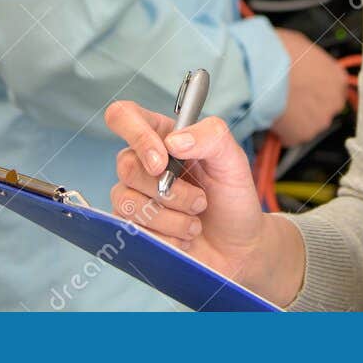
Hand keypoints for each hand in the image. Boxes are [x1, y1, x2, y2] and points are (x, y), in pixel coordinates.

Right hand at [103, 101, 302, 302]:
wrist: (238, 246)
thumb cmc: (233, 197)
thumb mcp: (233, 159)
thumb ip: (209, 136)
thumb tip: (173, 141)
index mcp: (162, 136)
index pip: (124, 116)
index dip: (136, 135)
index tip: (162, 161)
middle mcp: (142, 163)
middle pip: (126, 166)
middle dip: (170, 191)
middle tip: (200, 201)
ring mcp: (134, 197)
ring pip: (127, 202)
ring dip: (171, 218)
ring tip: (195, 223)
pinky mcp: (133, 228)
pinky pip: (132, 231)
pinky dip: (166, 238)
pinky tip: (183, 239)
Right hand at [270, 27, 348, 145]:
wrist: (258, 72)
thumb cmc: (277, 54)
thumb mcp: (301, 45)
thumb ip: (310, 61)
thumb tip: (304, 62)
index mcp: (337, 78)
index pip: (336, 88)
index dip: (318, 88)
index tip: (307, 87)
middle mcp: (333, 101)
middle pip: (325, 107)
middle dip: (309, 105)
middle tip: (291, 96)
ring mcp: (319, 121)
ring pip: (309, 123)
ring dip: (297, 118)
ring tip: (279, 105)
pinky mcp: (301, 136)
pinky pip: (292, 136)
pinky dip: (283, 131)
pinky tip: (274, 116)